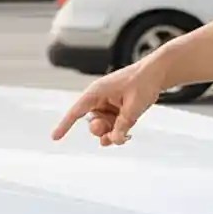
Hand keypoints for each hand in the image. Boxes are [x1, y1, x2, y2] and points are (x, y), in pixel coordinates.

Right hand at [51, 58, 165, 146]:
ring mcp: (108, 105)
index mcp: (96, 92)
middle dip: (101, 131)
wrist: (158, 73)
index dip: (65, 125)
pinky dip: (118, 133)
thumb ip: (122, 125)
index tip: (55, 137)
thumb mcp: (133, 107)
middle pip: (92, 123)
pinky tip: (126, 136)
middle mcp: (100, 99)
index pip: (76, 111)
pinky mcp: (117, 110)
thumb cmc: (143, 82)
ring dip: (111, 134)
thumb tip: (115, 140)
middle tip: (111, 135)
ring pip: (104, 127)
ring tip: (124, 136)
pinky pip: (113, 127)